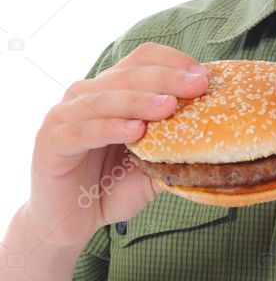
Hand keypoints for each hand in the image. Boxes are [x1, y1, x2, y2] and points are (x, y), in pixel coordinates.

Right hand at [27, 43, 210, 248]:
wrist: (68, 222)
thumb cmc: (111, 186)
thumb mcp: (153, 165)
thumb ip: (176, 148)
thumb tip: (219, 136)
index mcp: (112, 89)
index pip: (143, 59)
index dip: (174, 61)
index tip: (204, 76)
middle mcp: (87, 94)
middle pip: (128, 73)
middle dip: (166, 77)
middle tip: (197, 86)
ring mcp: (65, 115)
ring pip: (106, 98)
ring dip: (140, 100)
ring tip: (169, 107)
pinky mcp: (51, 142)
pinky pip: (83, 130)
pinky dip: (110, 128)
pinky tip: (134, 131)